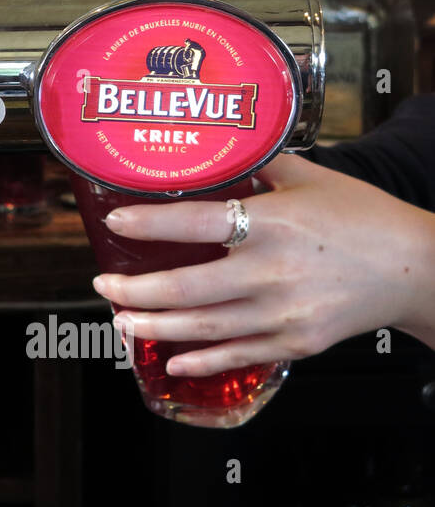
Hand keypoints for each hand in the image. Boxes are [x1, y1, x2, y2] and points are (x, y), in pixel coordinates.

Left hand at [93, 154, 434, 376]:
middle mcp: (272, 271)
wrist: (416, 269)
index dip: (147, 224)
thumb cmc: (363, 218)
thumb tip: (219, 146)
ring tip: (122, 318)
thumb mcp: (311, 178)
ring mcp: (283, 312)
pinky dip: (201, 360)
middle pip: (185, 287)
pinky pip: (238, 354)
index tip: (114, 222)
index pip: (194, 222)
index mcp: (272, 223)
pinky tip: (172, 360)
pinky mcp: (296, 342)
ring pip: (203, 327)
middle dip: (134, 290)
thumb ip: (260, 164)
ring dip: (153, 326)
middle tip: (103, 284)